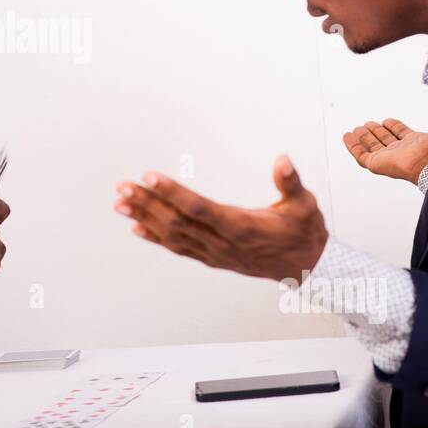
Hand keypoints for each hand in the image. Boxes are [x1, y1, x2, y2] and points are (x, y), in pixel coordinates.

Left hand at [113, 157, 326, 281]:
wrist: (307, 267)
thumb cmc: (303, 232)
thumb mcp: (304, 204)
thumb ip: (290, 182)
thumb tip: (283, 160)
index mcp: (241, 227)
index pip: (199, 208)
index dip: (172, 192)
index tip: (149, 177)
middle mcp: (223, 244)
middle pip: (178, 222)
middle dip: (147, 203)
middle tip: (123, 186)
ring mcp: (215, 254)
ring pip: (173, 236)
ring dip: (145, 218)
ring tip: (120, 203)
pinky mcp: (212, 258)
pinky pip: (179, 248)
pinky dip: (156, 237)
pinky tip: (137, 227)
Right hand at [342, 87, 427, 185]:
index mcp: (418, 144)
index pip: (403, 136)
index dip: (395, 127)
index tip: (387, 120)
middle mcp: (403, 152)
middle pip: (386, 142)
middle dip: (377, 132)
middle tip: (369, 124)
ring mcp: (389, 159)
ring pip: (373, 148)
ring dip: (365, 137)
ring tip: (357, 129)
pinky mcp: (377, 164)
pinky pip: (361, 155)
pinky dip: (353, 146)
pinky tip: (347, 136)